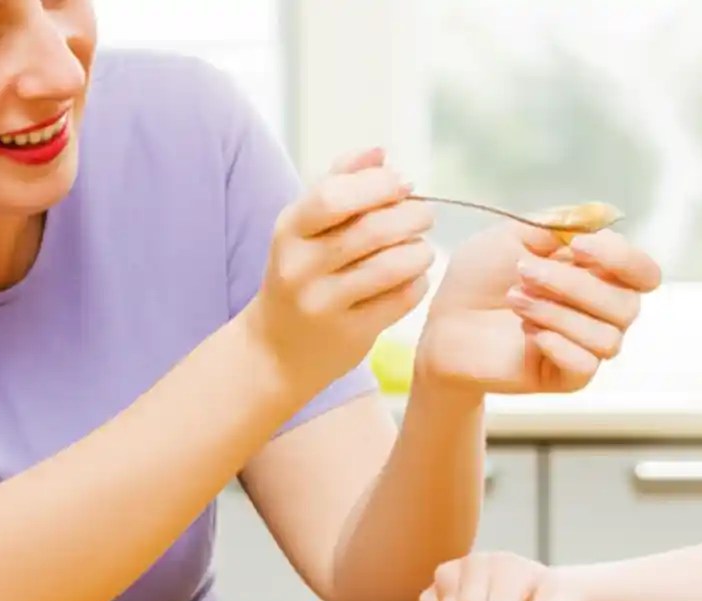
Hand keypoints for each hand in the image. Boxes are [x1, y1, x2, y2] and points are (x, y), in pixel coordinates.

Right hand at [243, 147, 435, 387]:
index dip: (378, 185)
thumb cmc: (301, 272)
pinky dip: (418, 283)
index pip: (334, 197)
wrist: (277, 349)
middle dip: (411, 216)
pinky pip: (401, 300)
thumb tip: (380, 151)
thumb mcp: (305, 226)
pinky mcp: (350, 335)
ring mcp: (324, 304)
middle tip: (424, 215)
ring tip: (421, 248)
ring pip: (392, 267)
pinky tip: (414, 278)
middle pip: (372, 231)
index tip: (403, 184)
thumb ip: (339, 182)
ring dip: (419, 251)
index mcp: (289, 231)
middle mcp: (301, 268)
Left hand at [416, 222, 660, 394]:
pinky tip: (528, 334)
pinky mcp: (566, 377)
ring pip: (608, 338)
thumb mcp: (513, 235)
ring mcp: (586, 347)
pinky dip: (558, 345)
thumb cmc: (479, 279)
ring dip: (557, 313)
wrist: (443, 324)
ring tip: (515, 300)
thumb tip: (604, 216)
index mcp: (598, 275)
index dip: (621, 258)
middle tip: (523, 273)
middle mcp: (601, 313)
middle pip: (627, 305)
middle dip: (573, 284)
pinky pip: (585, 366)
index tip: (577, 246)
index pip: (643, 272)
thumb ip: (559, 224)